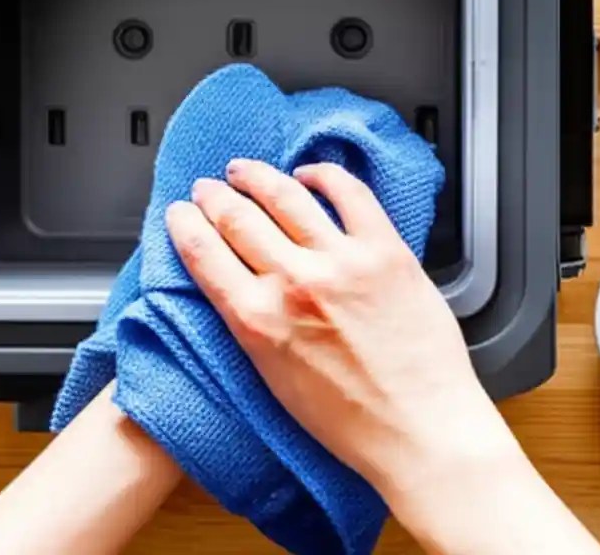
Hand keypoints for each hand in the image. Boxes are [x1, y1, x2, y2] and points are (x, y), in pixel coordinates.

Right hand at [164, 159, 516, 500]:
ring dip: (257, 176)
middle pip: (238, 217)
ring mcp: (342, 261)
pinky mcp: (386, 251)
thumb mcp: (274, 378)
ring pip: (286, 195)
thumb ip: (252, 325)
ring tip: (244, 170)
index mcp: (257, 321)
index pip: (203, 253)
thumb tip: (239, 286)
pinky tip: (312, 174)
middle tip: (207, 188)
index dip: (185, 224)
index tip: (180, 213)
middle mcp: (295, 284)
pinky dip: (325, 176)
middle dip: (214, 196)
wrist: (419, 428)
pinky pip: (350, 193)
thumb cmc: (352, 421)